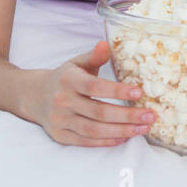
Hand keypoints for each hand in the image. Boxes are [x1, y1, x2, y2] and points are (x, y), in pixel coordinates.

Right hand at [31, 40, 155, 146]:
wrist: (35, 96)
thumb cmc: (65, 78)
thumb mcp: (77, 63)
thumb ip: (94, 56)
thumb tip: (106, 44)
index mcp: (68, 80)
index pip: (95, 87)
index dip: (117, 91)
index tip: (139, 93)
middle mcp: (62, 101)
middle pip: (98, 112)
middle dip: (127, 115)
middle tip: (151, 116)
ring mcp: (60, 120)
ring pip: (94, 130)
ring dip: (122, 131)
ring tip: (143, 128)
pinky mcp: (60, 136)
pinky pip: (86, 141)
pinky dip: (107, 141)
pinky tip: (125, 137)